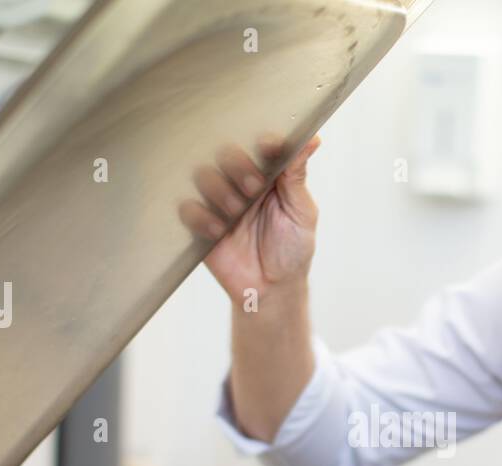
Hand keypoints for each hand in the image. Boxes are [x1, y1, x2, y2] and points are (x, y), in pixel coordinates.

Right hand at [179, 134, 321, 304]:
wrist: (273, 289)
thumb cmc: (292, 250)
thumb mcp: (302, 212)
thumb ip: (298, 176)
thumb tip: (313, 139)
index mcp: (268, 175)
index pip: (260, 145)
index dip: (263, 142)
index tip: (267, 148)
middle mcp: (240, 183)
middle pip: (226, 152)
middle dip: (238, 166)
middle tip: (253, 190)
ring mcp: (219, 202)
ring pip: (203, 174)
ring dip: (220, 191)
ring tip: (236, 215)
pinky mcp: (201, 225)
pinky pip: (188, 208)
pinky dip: (202, 217)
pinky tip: (220, 232)